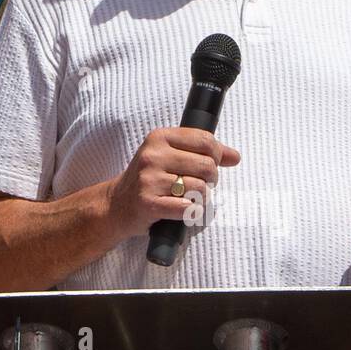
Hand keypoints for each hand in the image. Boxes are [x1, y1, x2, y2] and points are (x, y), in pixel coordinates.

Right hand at [105, 127, 239, 239]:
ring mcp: (149, 180)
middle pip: (207, 165)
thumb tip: (235, 156)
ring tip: (188, 198)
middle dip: (210, 179)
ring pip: (200, 188)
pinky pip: (187, 208)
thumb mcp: (171, 156)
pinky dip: (190, 211)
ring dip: (200, 197)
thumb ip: (203, 152)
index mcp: (160, 137)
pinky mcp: (148, 203)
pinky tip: (181, 209)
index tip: (210, 164)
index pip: (205, 140)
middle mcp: (153, 155)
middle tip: (199, 185)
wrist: (116, 205)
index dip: (217, 155)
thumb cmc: (149, 179)